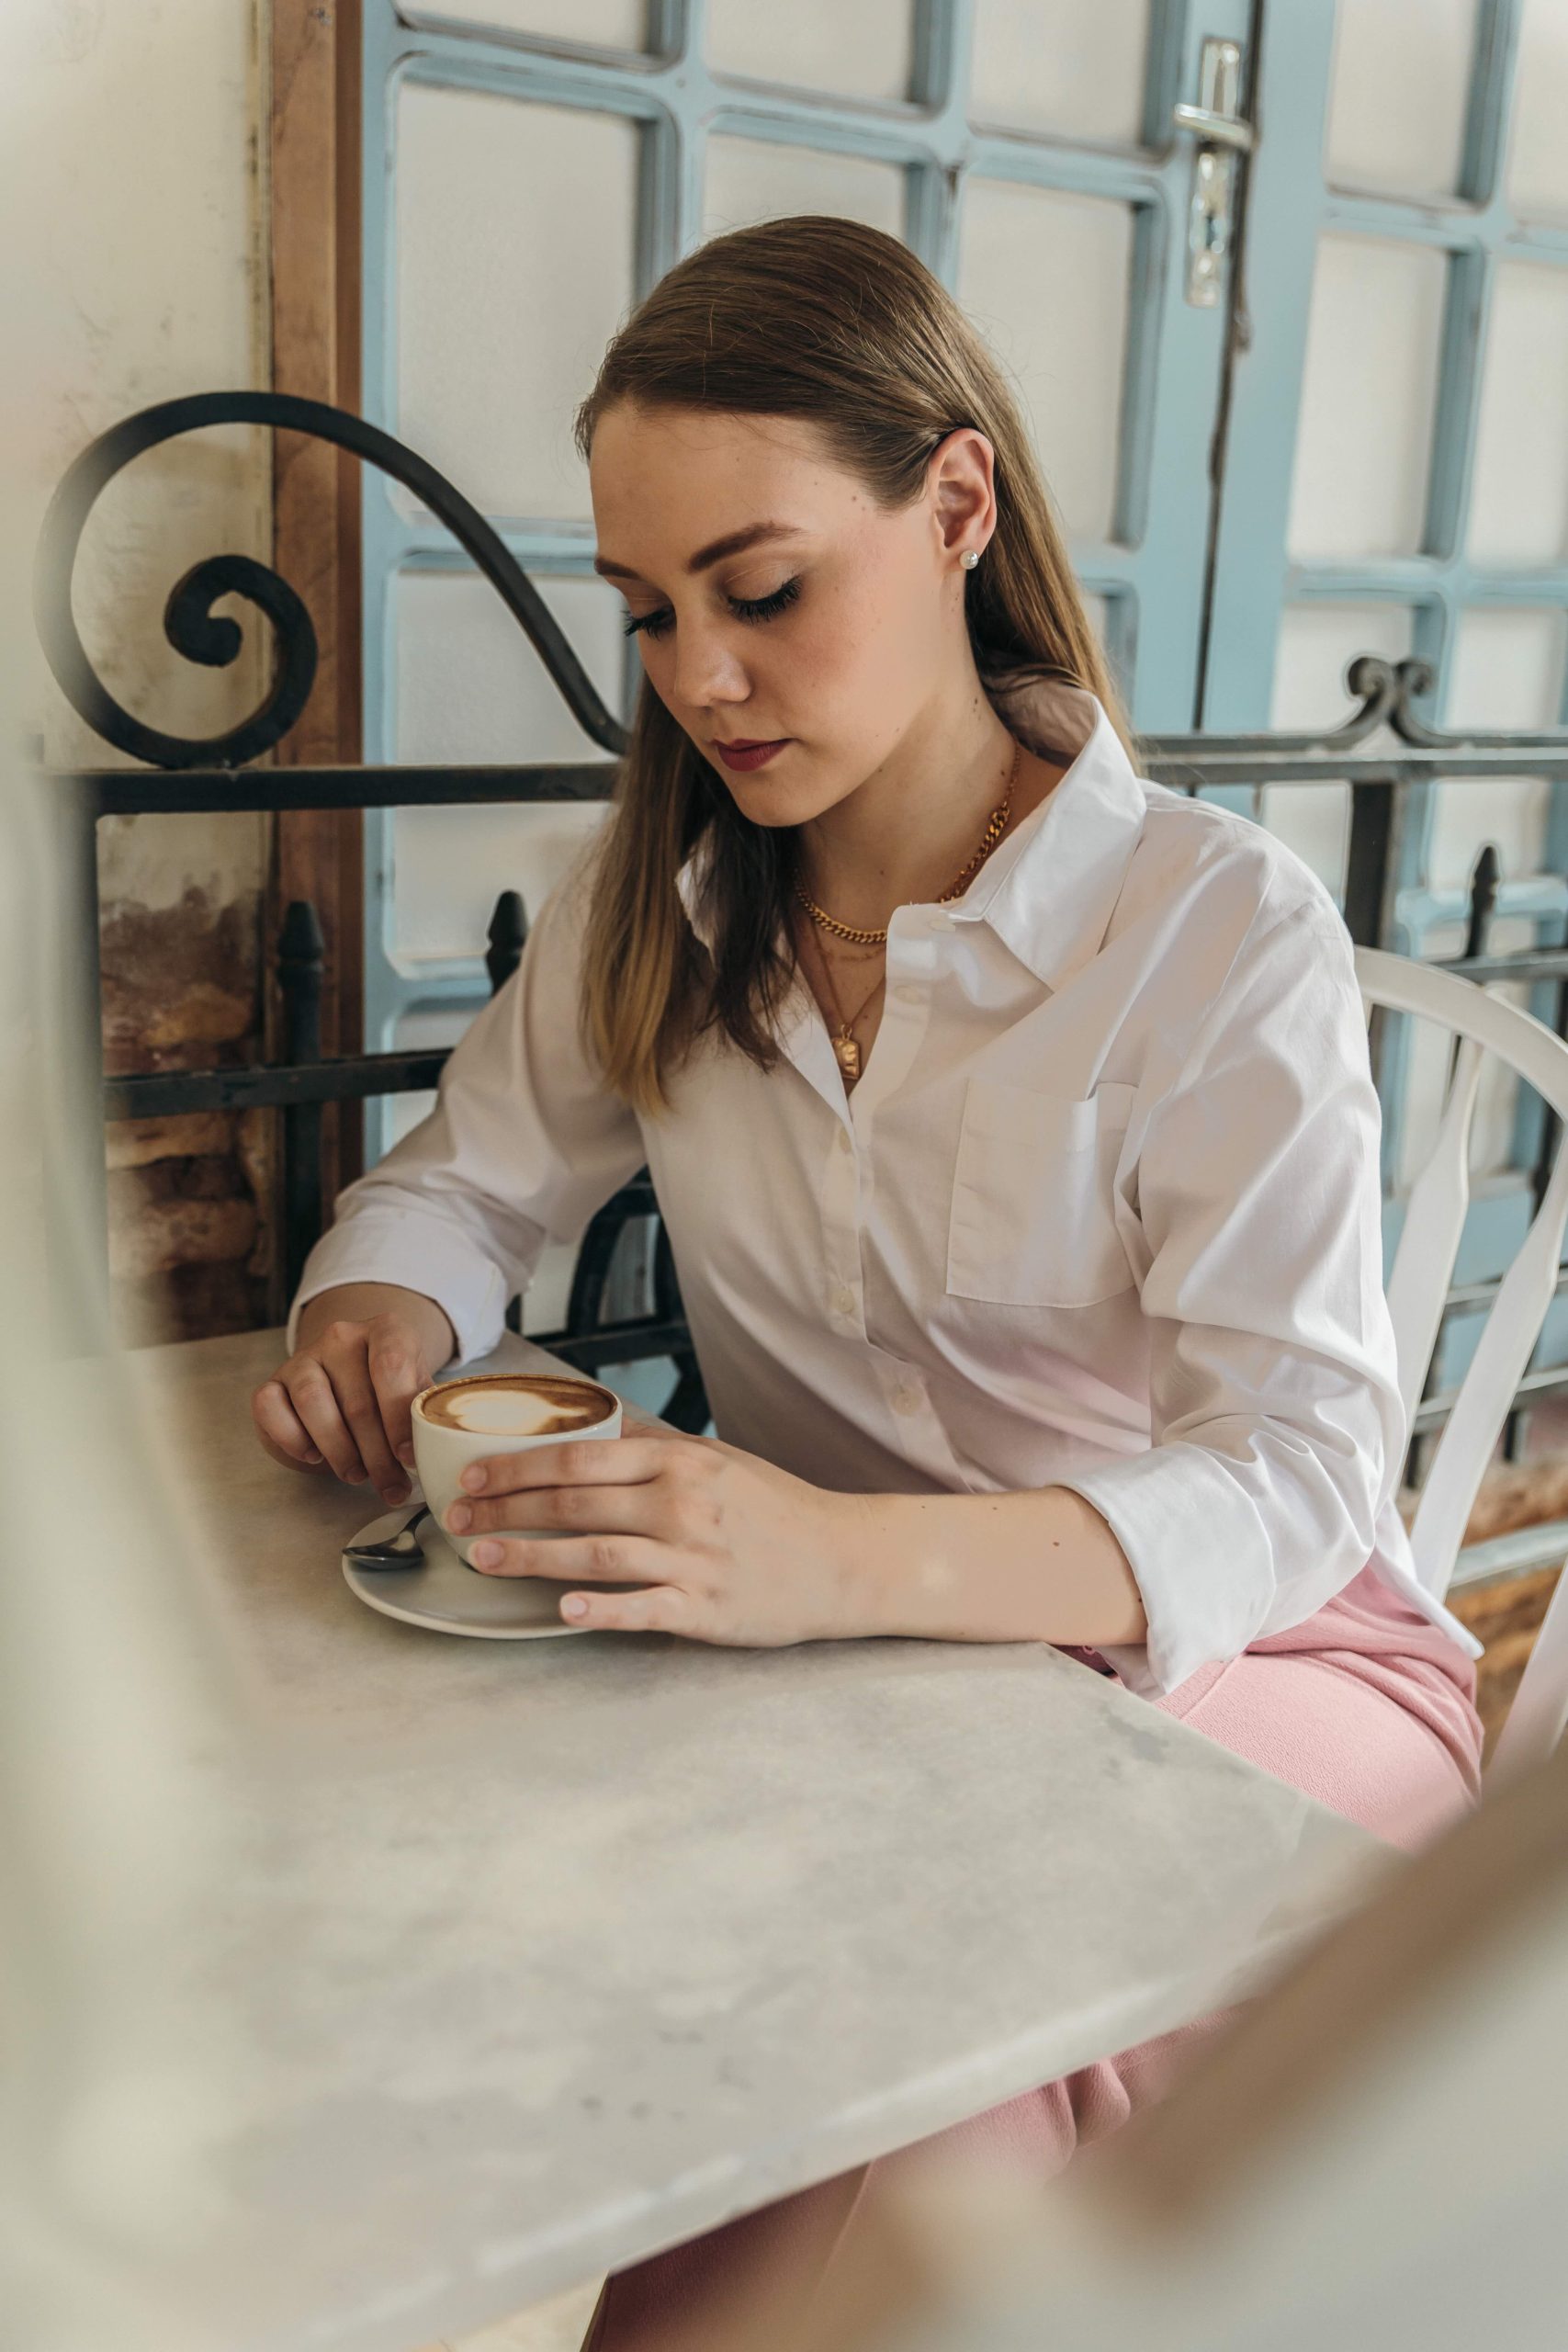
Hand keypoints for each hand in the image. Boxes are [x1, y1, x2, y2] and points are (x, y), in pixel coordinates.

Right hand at [250, 1312, 436, 1504]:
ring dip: (339, 1450)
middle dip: (377, 1454)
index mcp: (387, 1330)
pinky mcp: (273, 1382)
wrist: (346, 1382)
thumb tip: (432, 1452)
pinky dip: (292, 1438)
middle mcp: (342, 1336)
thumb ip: (421, 1415)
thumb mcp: (414, 1394)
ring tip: (357, 1475)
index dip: (400, 1418)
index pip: (392, 1366)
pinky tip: (314, 1456)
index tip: (409, 1457)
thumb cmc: (388, 1392)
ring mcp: (304, 1357)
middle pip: (357, 1400)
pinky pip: (271, 1408)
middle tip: (391, 1485)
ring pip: (313, 1403)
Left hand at [442, 1432, 872, 1643]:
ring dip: (529, 1555)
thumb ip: (654, 1449)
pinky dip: (601, 1609)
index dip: (518, 1466)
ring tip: (480, 1557)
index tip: (474, 1474)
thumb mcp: (718, 1460)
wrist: (844, 1559)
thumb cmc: (777, 1510)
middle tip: (455, 1516)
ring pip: (594, 1554)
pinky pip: (644, 1607)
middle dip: (504, 1508)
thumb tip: (593, 1429)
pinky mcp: (706, 1608)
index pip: (580, 1459)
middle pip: (574, 1504)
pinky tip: (561, 1610)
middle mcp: (682, 1505)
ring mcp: (693, 1558)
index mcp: (680, 1462)